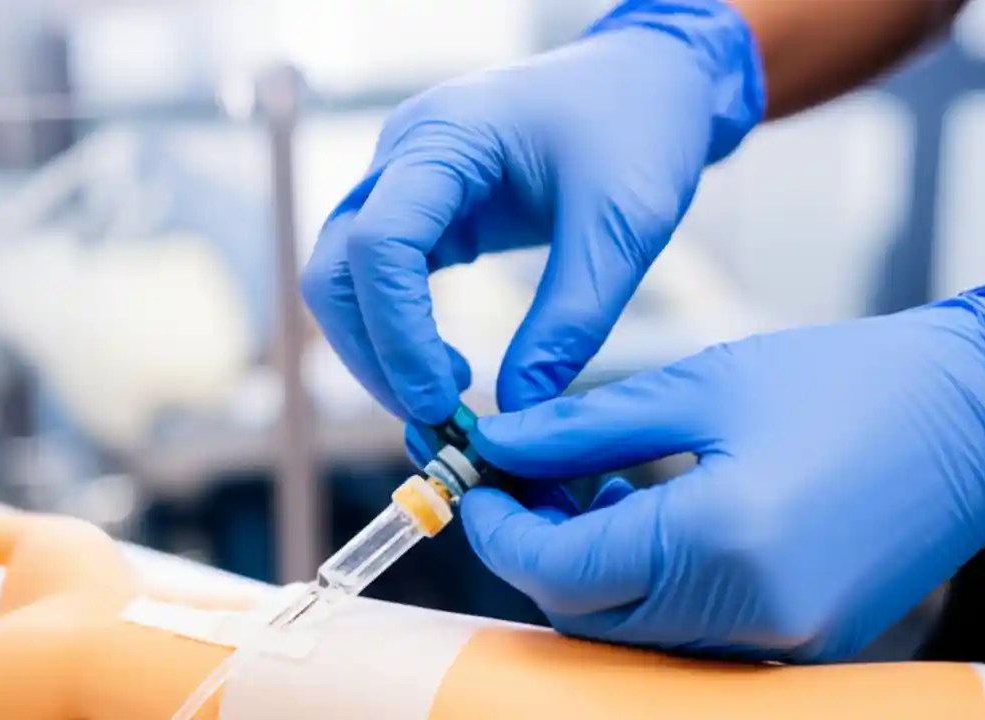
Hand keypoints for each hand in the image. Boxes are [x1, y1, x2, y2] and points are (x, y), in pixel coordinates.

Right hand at [301, 0, 763, 424]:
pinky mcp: (419, 210)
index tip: (444, 402)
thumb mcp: (623, 227)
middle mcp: (403, 154)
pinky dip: (398, 334)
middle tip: (437, 419)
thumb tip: (518, 413)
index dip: (398, 335)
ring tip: (448, 401)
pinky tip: (451, 370)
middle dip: (374, 354)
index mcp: (446, 137)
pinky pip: (379, 280)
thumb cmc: (639, 129)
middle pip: (337, 269)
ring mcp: (402, 180)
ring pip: (344, 279)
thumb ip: (571, 320)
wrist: (646, 79)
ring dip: (378, 351)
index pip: (380, 243)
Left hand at [461, 271, 984, 661]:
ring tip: (586, 484)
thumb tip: (500, 442)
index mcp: (721, 542)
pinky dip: (647, 583)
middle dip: (537, 548)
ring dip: (589, 567)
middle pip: (586, 613)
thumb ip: (583, 428)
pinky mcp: (803, 642)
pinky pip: (689, 630)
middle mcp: (751, 614)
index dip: (500, 530)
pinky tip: (645, 514)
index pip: (558, 571)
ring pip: (633, 628)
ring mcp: (783, 641)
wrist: (980, 413)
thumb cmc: (849, 380)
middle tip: (523, 478)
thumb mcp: (699, 386)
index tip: (479, 484)